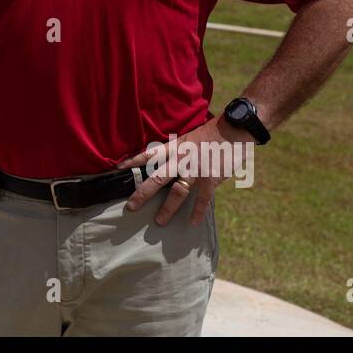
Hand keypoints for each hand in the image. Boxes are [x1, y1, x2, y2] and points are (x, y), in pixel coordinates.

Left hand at [116, 115, 246, 226]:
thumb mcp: (189, 137)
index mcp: (176, 147)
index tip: (118, 169)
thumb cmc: (212, 132)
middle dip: (143, 193)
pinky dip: (197, 212)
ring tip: (158, 222)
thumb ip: (177, 150)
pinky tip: (191, 223)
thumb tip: (165, 162)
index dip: (133, 161)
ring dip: (167, 208)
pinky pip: (203, 199)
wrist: (234, 129)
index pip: (149, 154)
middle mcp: (183, 159)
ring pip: (177, 192)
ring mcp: (197, 170)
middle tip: (131, 207)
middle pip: (158, 178)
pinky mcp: (211, 178)